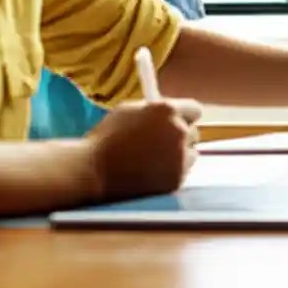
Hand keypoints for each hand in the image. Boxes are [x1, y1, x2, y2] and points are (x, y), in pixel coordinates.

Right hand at [82, 99, 201, 200]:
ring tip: (151, 158)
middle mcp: (179, 131)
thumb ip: (153, 109)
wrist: (92, 171)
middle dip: (181, 136)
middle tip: (161, 142)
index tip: (180, 121)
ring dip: (178, 155)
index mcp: (167, 110)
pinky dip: (171, 172)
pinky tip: (149, 171)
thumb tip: (168, 110)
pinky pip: (182, 172)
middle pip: (194, 132)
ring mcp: (180, 157)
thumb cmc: (105, 139)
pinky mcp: (177, 178)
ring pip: (191, 153)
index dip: (186, 116)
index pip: (195, 109)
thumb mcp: (128, 111)